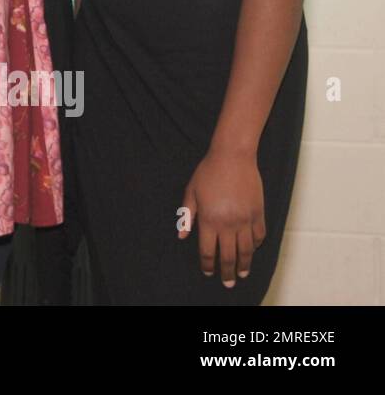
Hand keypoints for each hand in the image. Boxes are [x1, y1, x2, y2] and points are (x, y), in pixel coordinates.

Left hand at [180, 147, 264, 287]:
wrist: (233, 157)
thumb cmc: (208, 172)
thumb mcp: (191, 192)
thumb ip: (187, 215)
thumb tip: (181, 236)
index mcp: (209, 220)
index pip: (207, 250)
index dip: (207, 264)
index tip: (208, 272)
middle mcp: (228, 224)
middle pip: (228, 255)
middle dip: (227, 272)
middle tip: (227, 283)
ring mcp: (246, 220)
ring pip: (247, 250)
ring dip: (244, 264)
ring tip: (242, 273)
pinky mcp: (258, 213)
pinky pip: (260, 235)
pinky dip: (257, 245)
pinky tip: (253, 250)